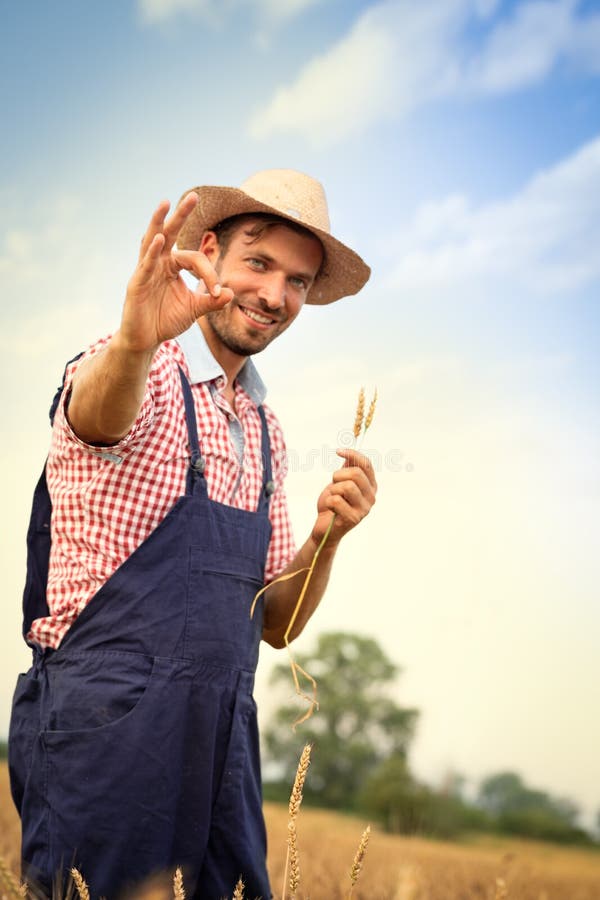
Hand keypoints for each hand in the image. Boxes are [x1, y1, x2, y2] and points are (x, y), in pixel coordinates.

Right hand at [119, 193, 233, 352]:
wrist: (145, 340)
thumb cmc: (165, 321)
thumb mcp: (193, 310)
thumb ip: (211, 301)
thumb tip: (230, 293)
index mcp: (172, 266)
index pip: (195, 259)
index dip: (209, 273)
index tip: (217, 292)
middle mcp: (158, 263)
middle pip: (170, 233)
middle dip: (181, 215)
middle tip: (194, 196)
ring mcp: (145, 271)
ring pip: (152, 241)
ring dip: (158, 222)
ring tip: (165, 203)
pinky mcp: (136, 284)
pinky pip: (145, 265)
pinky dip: (152, 251)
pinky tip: (159, 239)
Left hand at [311, 449, 376, 546]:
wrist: (324, 527)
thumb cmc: (333, 504)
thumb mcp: (340, 482)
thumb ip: (347, 469)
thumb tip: (348, 453)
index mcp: (371, 486)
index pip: (366, 464)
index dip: (352, 454)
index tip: (338, 451)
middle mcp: (371, 497)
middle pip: (356, 474)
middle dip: (338, 475)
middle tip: (333, 485)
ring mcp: (364, 509)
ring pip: (346, 486)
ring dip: (333, 490)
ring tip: (333, 497)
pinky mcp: (353, 519)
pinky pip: (336, 500)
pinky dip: (328, 502)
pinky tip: (330, 509)